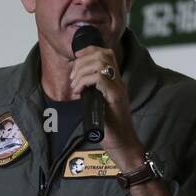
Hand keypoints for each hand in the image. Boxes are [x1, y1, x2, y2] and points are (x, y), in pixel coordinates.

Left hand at [69, 44, 143, 165]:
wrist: (122, 143)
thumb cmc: (110, 127)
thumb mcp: (98, 103)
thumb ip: (92, 91)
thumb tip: (76, 83)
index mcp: (115, 81)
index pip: (105, 53)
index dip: (88, 52)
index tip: (76, 64)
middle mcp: (118, 81)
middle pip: (102, 54)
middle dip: (82, 62)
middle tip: (73, 79)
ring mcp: (118, 88)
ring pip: (100, 63)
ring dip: (81, 72)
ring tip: (75, 87)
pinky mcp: (115, 97)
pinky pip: (99, 78)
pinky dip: (85, 82)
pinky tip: (79, 93)